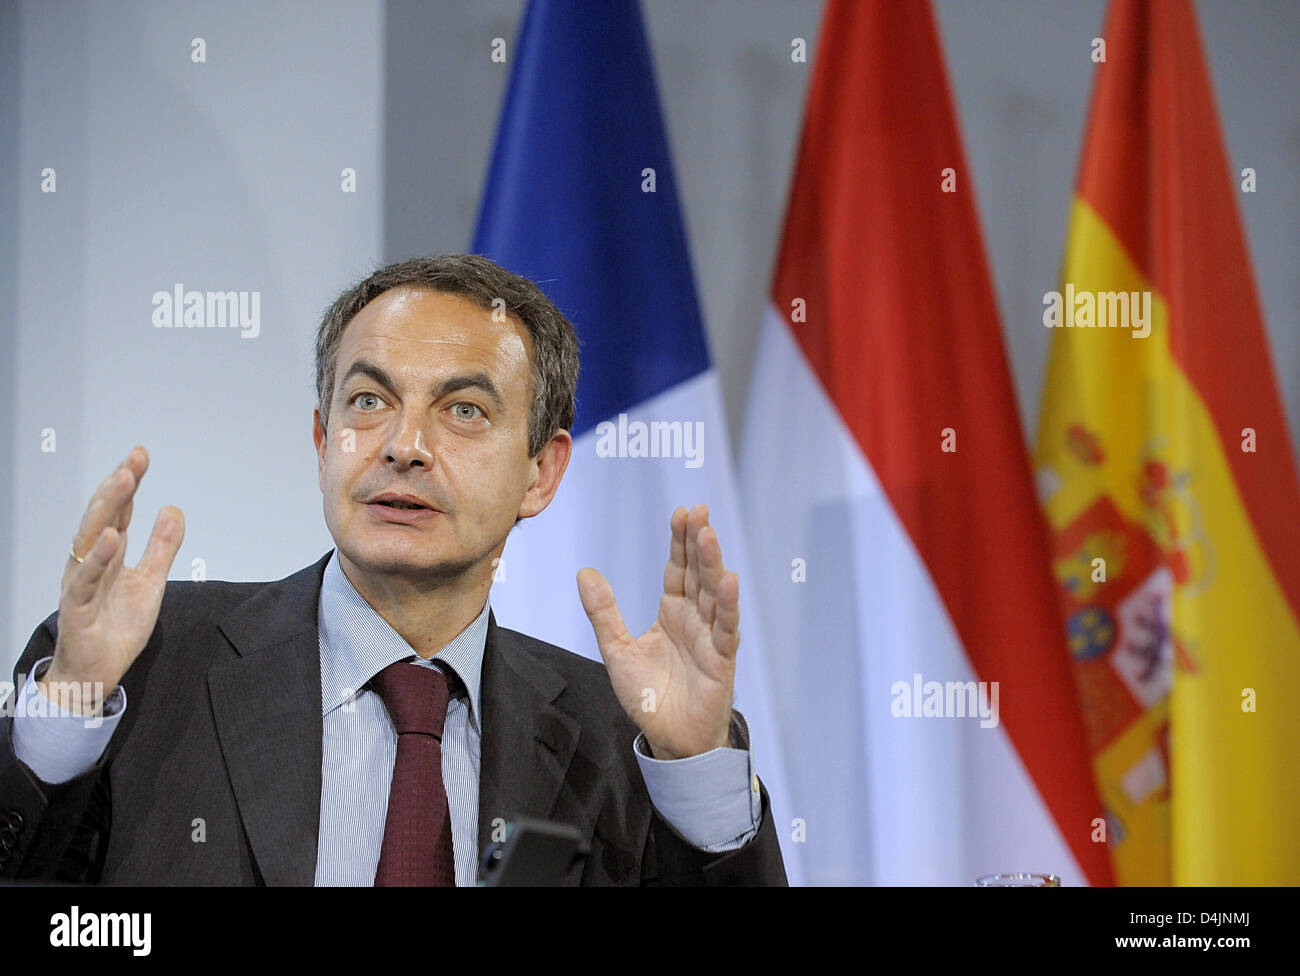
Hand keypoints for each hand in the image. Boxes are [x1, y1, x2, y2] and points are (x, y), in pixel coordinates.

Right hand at [42, 446, 184, 714]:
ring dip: (107, 508)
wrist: (96, 673)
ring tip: (123, 481)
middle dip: (117, 486)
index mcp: (108, 553)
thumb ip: (162, 547)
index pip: (120, 510)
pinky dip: (98, 557)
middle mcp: (91, 561)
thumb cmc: (116, 627)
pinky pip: (86, 578)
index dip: (130, 483)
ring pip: (90, 538)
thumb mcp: (151, 582)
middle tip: (133, 459)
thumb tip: (172, 508)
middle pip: (103, 515)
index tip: (140, 455)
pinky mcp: (77, 606)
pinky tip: (111, 536)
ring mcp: (82, 581)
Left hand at [577, 504, 737, 759]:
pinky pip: (727, 629)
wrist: (669, 740)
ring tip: (708, 535)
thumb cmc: (649, 698)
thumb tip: (584, 572)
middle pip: (698, 573)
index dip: (679, 542)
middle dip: (698, 542)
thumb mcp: (617, 650)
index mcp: (673, 612)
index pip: (678, 569)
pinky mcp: (721, 660)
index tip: (682, 512)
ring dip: (713, 564)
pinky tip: (729, 582)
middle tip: (699, 510)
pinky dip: (729, 606)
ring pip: (714, 594)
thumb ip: (603, 612)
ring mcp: (711, 637)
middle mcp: (695, 619)